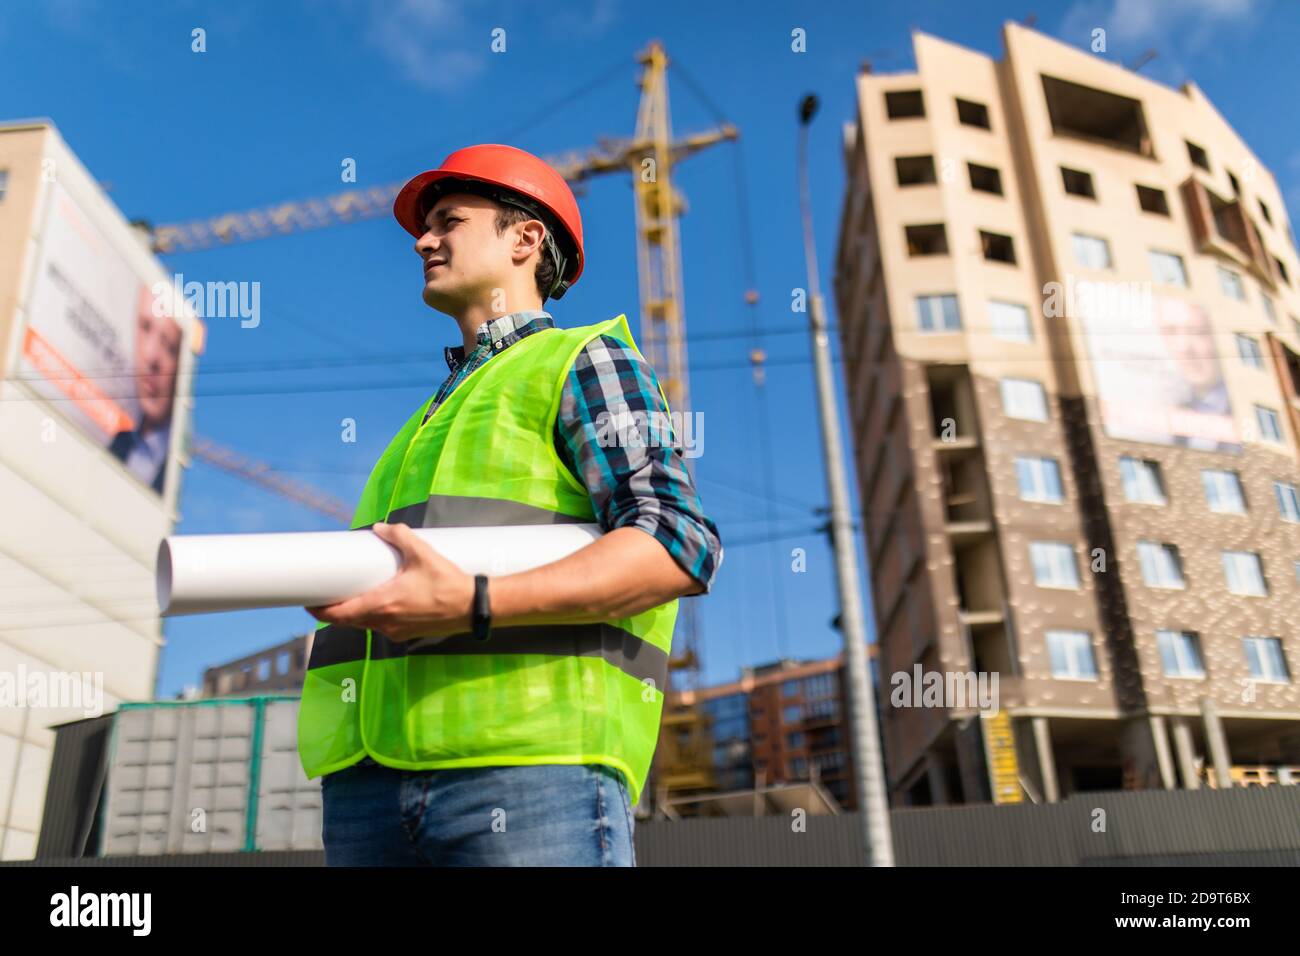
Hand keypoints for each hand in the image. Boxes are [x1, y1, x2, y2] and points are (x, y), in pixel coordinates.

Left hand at [306, 521, 475, 641]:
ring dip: (354, 613)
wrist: (473, 607)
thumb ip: (400, 536)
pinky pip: (381, 626)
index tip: (308, 602)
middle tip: (325, 594)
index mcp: (382, 604)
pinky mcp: (406, 634)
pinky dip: (373, 616)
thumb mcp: (423, 553)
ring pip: (364, 625)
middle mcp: (384, 622)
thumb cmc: (448, 583)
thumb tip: (381, 527)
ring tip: (351, 595)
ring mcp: (395, 631)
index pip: (339, 614)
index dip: (319, 610)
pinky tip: (379, 603)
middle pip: (348, 621)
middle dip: (334, 610)